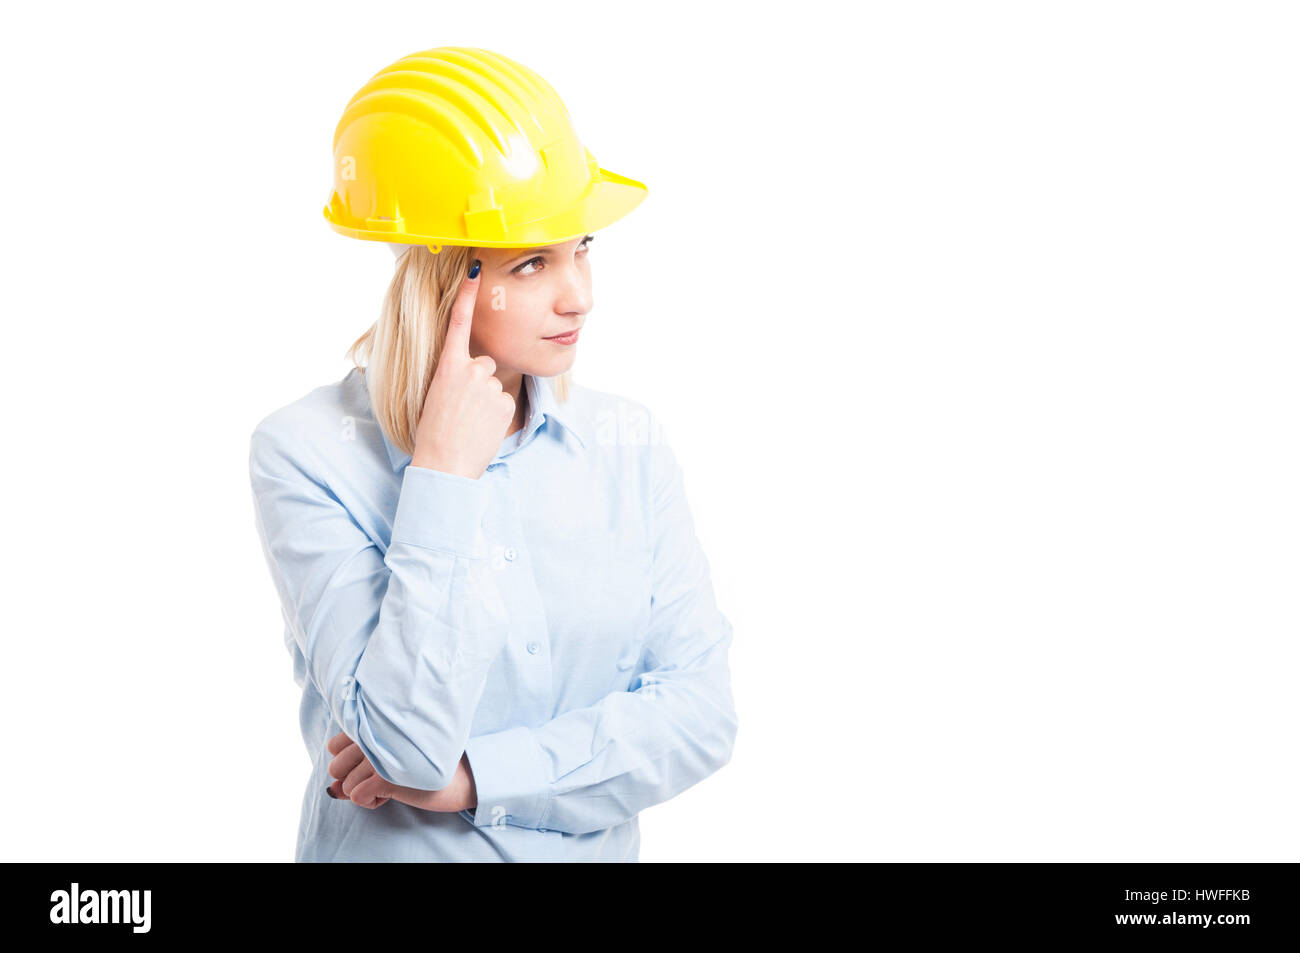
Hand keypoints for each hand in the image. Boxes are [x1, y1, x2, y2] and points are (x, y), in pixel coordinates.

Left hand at [325, 731, 476, 812]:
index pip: (334, 745)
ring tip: (390, 785)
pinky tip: (391, 796)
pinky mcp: (385, 777)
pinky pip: (357, 797)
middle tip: (380, 777)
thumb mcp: (389, 763)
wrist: (463, 775)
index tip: (372, 764)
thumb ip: (357, 771)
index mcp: (376, 724)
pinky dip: (371, 802)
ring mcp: (379, 755)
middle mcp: (375, 735)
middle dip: (352, 779)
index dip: (348, 761)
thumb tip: (331, 789)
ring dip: (365, 792)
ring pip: (346, 785)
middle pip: (335, 766)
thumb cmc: (426, 764)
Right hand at [410, 260, 514, 479]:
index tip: (475, 267)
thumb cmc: (434, 433)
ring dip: (486, 401)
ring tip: (470, 422)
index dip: (466, 294)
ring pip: (494, 385)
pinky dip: (494, 415)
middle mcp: (470, 369)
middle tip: (462, 408)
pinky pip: (504, 401)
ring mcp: (488, 385)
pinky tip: (481, 428)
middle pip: (484, 364)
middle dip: (477, 382)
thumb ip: (453, 376)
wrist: (444, 464)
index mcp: (446, 366)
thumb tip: (470, 370)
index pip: (458, 322)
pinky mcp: (504, 401)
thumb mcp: (435, 395)